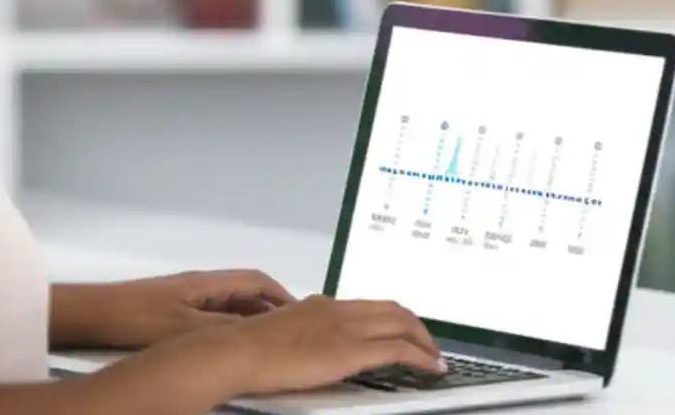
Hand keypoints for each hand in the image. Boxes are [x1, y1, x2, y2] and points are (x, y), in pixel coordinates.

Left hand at [51, 270, 295, 348]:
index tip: (302, 313)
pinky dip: (227, 330)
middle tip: (290, 334)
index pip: (257, 282)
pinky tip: (227, 350)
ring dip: (248, 322)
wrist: (92, 315)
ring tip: (266, 345)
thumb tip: (262, 330)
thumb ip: (224, 329)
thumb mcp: (186, 328)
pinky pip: (211, 318)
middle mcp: (201, 287)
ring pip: (228, 308)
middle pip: (245, 294)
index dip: (281, 295)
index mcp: (209, 284)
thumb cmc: (139, 318)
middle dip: (269, 310)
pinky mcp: (171, 313)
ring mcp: (185, 299)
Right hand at [229, 295, 445, 394]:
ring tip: (434, 358)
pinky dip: (421, 357)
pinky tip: (431, 368)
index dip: (392, 319)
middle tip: (427, 346)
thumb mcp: (281, 331)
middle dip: (415, 327)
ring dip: (423, 341)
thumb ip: (300, 332)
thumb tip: (307, 342)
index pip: (369, 307)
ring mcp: (349, 328)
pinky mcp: (353, 350)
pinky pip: (399, 349)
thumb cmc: (250, 348)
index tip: (402, 334)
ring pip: (402, 324)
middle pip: (394, 310)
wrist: (241, 351)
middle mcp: (341, 310)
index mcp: (323, 306)